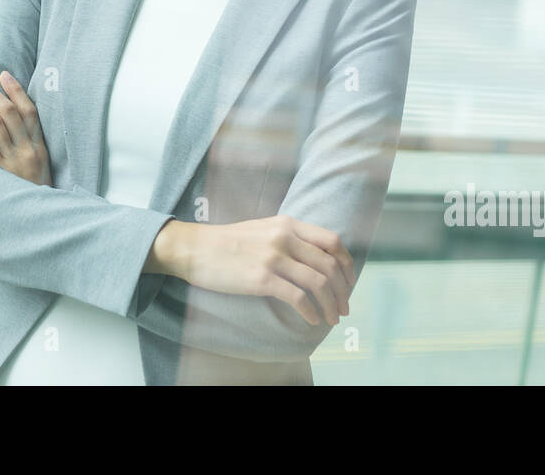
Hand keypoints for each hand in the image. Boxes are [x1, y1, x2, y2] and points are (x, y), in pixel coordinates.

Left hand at [0, 71, 51, 186]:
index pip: (30, 111)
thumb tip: (7, 117)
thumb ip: (28, 143)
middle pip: (8, 113)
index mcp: (40, 146)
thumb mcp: (40, 165)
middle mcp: (28, 150)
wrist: (37, 221)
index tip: (3, 73)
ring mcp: (14, 162)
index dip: (16, 91)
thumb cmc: (34, 191)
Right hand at [159, 216, 355, 326]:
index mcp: (288, 224)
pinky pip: (297, 297)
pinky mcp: (261, 279)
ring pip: (318, 283)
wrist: (195, 248)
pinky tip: (311, 320)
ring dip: (331, 304)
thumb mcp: (264, 228)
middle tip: (344, 308)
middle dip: (343, 291)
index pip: (332, 242)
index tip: (349, 282)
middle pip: (329, 265)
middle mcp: (285, 237)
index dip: (346, 264)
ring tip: (332, 318)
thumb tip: (316, 258)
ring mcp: (273, 258)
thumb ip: (290, 237)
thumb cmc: (228, 242)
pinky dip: (310, 311)